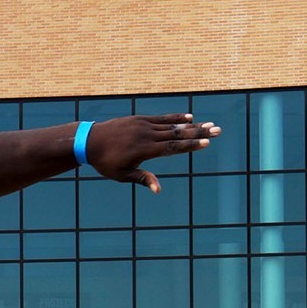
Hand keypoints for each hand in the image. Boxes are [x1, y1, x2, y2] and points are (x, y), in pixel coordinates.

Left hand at [89, 115, 220, 192]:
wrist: (88, 141)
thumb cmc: (105, 162)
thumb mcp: (122, 175)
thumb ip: (142, 178)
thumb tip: (158, 190)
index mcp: (144, 150)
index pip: (172, 148)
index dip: (190, 145)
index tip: (207, 143)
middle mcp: (146, 135)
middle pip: (177, 134)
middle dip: (199, 133)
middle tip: (218, 130)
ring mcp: (143, 125)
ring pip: (172, 125)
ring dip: (192, 125)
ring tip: (209, 124)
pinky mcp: (139, 119)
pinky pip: (161, 118)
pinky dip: (176, 118)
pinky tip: (190, 117)